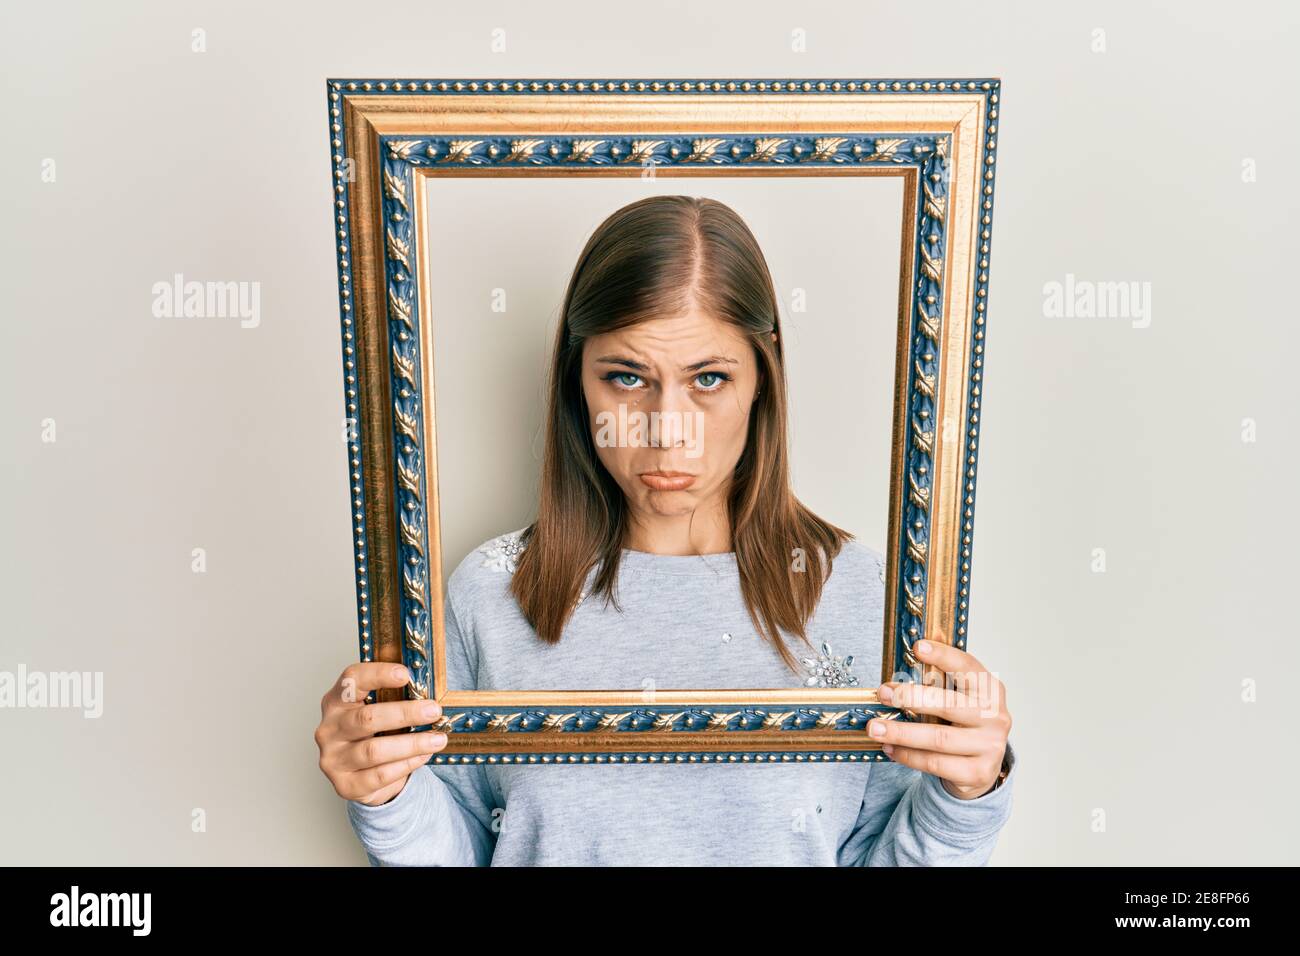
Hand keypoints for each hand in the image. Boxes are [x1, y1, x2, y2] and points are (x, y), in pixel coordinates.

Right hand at [315, 662, 448, 805]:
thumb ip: (395, 698)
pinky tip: (423, 756)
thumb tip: (428, 693)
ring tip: (437, 739)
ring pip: (374, 750)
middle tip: (433, 711)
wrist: (364, 776)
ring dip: (412, 744)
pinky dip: (406, 764)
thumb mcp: (380, 710)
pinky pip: (380, 775)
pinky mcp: (345, 785)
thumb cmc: (376, 734)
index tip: (405, 675)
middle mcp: (329, 729)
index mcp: (336, 701)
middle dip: (405, 714)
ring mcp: (333, 759)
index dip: (378, 674)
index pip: (351, 680)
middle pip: (366, 718)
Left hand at [869, 639, 1010, 799]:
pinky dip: (909, 756)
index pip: (968, 668)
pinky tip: (890, 748)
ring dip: (901, 732)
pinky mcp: (978, 773)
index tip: (918, 647)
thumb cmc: (962, 725)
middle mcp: (995, 717)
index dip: (943, 656)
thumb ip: (938, 687)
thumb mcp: (958, 700)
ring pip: (938, 738)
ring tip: (875, 728)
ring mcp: (989, 746)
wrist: (980, 768)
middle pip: (949, 705)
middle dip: (911, 698)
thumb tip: (895, 679)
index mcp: (990, 690)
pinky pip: (936, 763)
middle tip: (883, 693)